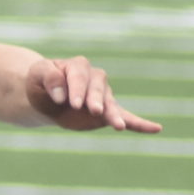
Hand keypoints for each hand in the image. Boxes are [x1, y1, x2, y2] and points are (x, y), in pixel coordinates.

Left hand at [27, 56, 161, 133]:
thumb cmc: (40, 83)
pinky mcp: (106, 113)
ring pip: (111, 104)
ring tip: (118, 126)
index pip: (79, 76)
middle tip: (93, 110)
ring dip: (114, 114)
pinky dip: (140, 123)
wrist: (44, 97)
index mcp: (77, 66)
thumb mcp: (37, 75)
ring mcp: (103, 95)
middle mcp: (94, 78)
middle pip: (98, 88)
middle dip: (96, 99)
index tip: (65, 102)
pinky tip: (156, 128)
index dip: (75, 88)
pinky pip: (126, 116)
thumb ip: (48, 77)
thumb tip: (61, 94)